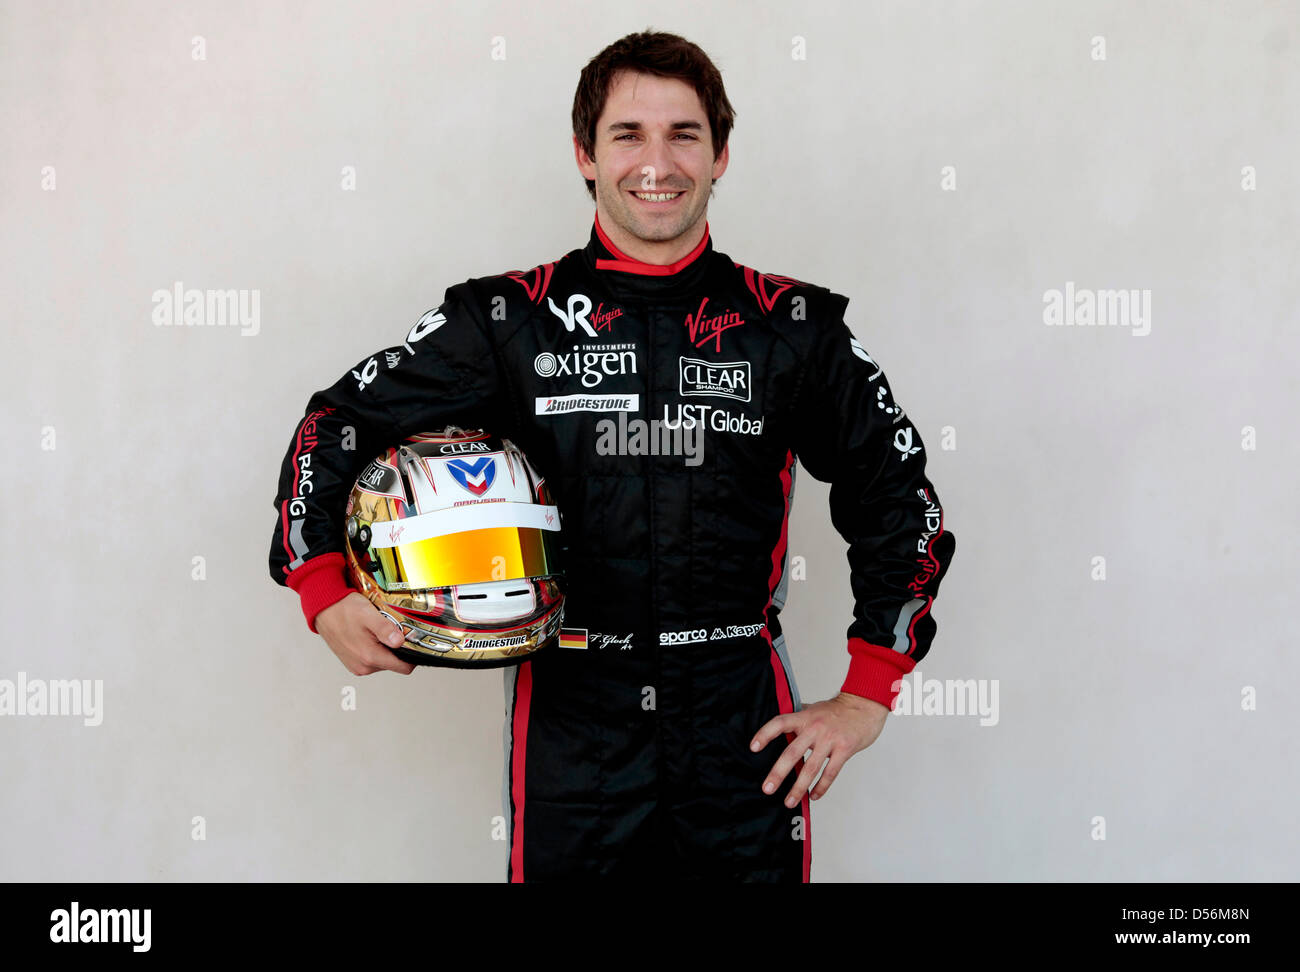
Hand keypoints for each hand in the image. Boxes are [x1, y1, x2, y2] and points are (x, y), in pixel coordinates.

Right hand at [314, 592, 415, 675]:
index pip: (403, 667)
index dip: (412, 656)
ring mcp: (356, 665)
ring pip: (383, 661)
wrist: (323, 608)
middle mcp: (363, 666)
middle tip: (391, 629)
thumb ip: (386, 630)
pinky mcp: (352, 662)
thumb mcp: (369, 614)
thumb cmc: (343, 609)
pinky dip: (374, 648)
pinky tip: (368, 634)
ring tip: (377, 630)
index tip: (413, 643)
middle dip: (396, 648)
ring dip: (384, 647)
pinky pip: (371, 658)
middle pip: (394, 663)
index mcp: (370, 657)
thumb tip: (400, 642)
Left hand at [750, 692, 889, 807]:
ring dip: (799, 788)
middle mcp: (815, 728)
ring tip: (788, 802)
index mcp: (805, 717)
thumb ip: (799, 717)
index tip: (753, 747)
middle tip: (767, 789)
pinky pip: (830, 773)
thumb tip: (781, 726)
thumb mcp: (815, 709)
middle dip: (778, 773)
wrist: (865, 705)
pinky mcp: (844, 750)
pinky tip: (813, 797)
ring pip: (811, 768)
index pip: (780, 723)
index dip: (765, 734)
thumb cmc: (838, 709)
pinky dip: (821, 787)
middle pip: (792, 752)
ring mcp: (830, 739)